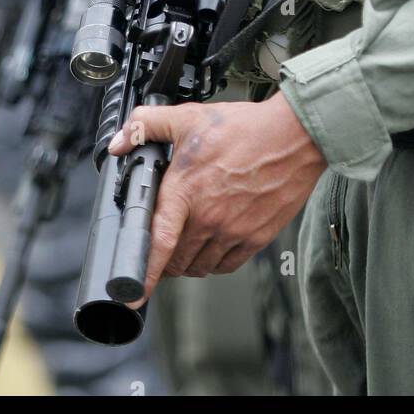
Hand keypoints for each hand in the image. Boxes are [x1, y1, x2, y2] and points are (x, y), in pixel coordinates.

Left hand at [107, 93, 326, 298]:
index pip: (158, 242)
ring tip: (190, 243)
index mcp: (186, 190)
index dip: (143, 274)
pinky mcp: (257, 237)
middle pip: (177, 259)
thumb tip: (118, 143)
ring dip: (190, 261)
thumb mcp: (189, 117)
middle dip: (166, 258)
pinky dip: (216, 262)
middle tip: (165, 245)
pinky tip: (215, 244)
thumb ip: (146, 126)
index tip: (131, 295)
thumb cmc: (245, 127)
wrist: (295, 136)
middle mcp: (208, 217)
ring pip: (201, 265)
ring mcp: (234, 231)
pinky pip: (228, 265)